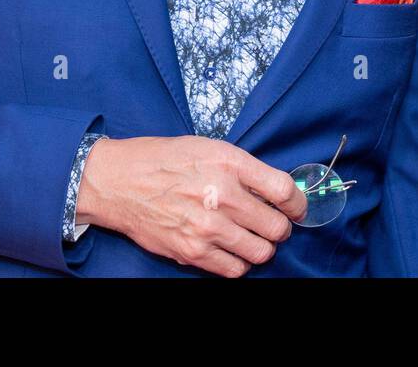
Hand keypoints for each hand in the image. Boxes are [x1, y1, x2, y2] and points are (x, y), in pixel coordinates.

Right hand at [76, 135, 307, 276]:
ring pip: (261, 252)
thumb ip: (245, 169)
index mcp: (229, 163)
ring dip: (262, 247)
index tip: (297, 207)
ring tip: (252, 237)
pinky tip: (232, 249)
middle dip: (280, 227)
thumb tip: (276, 190)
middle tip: (272, 223)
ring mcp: (208, 227)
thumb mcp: (210, 148)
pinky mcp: (192, 252)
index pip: (284, 190)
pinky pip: (235, 270)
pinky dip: (240, 262)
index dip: (298, 203)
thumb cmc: (164, 161)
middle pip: (277, 226)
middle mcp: (222, 195)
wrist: (119, 182)